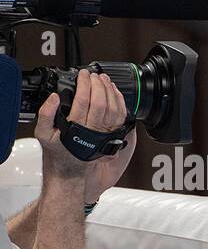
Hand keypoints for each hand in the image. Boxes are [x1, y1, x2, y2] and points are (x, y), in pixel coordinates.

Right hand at [34, 69, 135, 201]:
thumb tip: (54, 98)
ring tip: (105, 79)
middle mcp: (94, 131)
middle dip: (98, 85)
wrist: (72, 173)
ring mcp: (106, 134)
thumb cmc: (59, 154)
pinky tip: (115, 93)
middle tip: (94, 75)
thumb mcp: (44, 135)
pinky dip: (120, 102)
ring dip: (111, 91)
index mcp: (76, 128)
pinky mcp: (114, 137)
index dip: (84, 84)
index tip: (83, 74)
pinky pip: (121, 118)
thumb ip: (46, 115)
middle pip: (101, 102)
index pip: (83, 100)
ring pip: (114, 109)